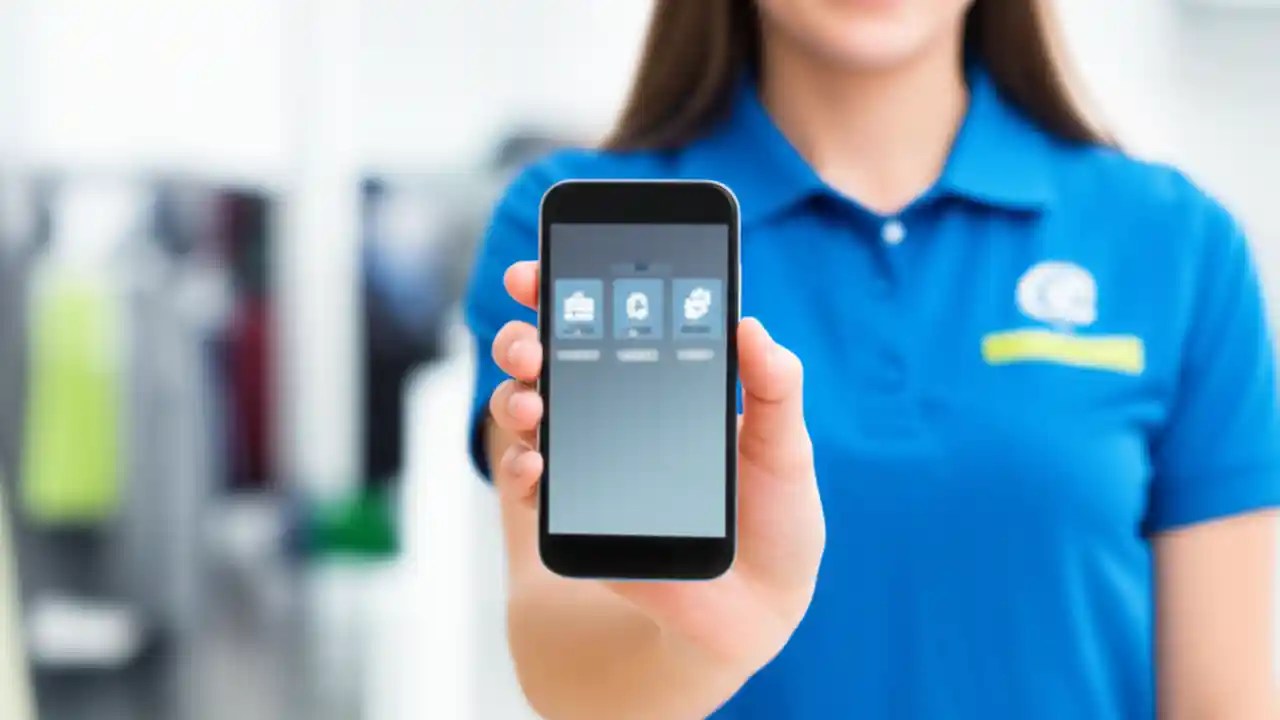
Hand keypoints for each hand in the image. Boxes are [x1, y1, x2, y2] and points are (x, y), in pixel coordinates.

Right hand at [488, 260, 824, 677]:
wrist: (756, 611)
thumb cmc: (776, 520)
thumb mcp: (785, 447)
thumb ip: (774, 385)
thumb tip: (750, 324)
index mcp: (663, 380)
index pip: (605, 318)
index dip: (566, 289)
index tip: (540, 270)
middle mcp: (614, 411)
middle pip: (548, 356)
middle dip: (524, 335)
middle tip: (531, 339)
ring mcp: (588, 462)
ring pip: (525, 408)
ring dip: (513, 395)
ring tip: (533, 400)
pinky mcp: (574, 516)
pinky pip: (527, 482)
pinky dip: (519, 467)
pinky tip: (536, 466)